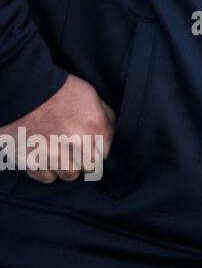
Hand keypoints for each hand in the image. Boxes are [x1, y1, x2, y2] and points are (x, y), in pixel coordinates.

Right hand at [0, 74, 114, 182]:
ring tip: (61, 154)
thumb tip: (112, 134)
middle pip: (91, 168)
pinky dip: (47, 170)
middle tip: (78, 152)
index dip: (100, 153)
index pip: (107, 155)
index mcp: (94, 128)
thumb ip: (105, 119)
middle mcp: (76, 145)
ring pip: (70, 175)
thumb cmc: (58, 90)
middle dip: (86, 161)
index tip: (95, 150)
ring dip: (67, 167)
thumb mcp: (91, 97)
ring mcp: (53, 155)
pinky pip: (46, 177)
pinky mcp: (31, 161)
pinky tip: (46, 158)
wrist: (23, 91)